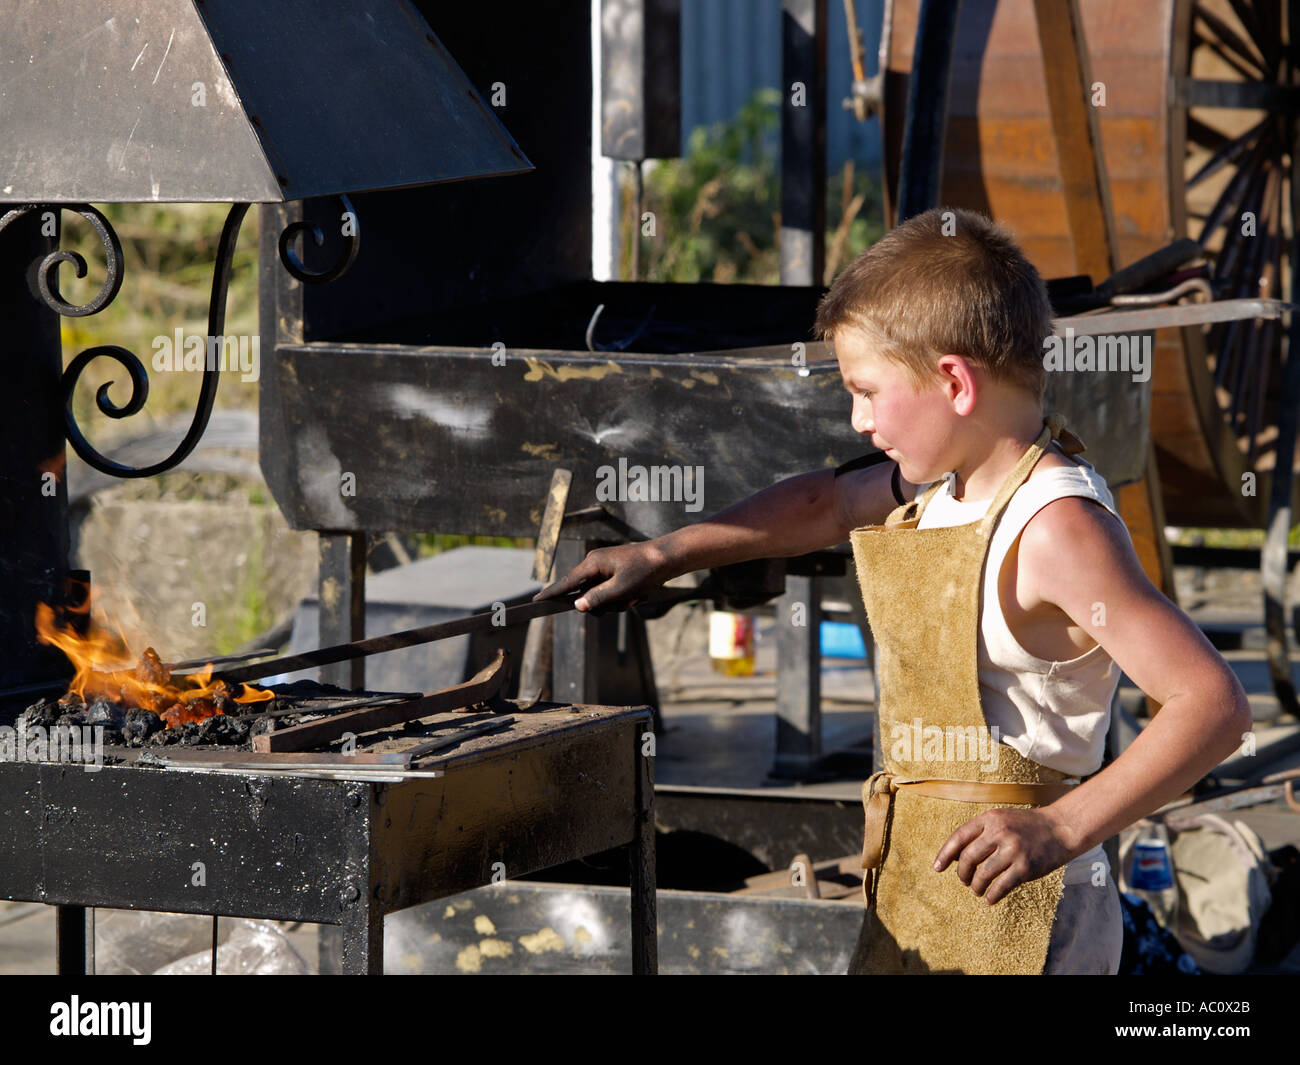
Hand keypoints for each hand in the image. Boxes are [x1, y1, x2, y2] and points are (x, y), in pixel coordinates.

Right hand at [533, 541, 672, 614]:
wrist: (667, 558)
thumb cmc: (645, 570)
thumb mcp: (621, 589)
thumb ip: (597, 598)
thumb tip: (577, 605)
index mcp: (592, 563)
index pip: (566, 582)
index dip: (551, 593)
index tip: (536, 602)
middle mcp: (595, 563)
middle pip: (586, 595)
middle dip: (604, 604)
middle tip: (625, 600)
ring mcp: (605, 568)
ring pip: (600, 597)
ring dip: (617, 602)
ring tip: (635, 595)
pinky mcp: (615, 572)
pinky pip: (611, 593)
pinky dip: (623, 598)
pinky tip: (638, 593)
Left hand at [932, 807, 1074, 904]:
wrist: (1061, 828)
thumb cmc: (1026, 826)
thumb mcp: (1001, 820)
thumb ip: (979, 834)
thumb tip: (954, 858)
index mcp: (990, 819)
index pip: (959, 837)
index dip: (945, 854)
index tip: (937, 868)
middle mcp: (1000, 832)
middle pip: (968, 858)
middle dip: (962, 874)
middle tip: (964, 881)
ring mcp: (1013, 850)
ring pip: (982, 875)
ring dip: (975, 887)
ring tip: (976, 890)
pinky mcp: (1026, 867)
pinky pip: (1001, 887)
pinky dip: (991, 896)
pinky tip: (989, 899)